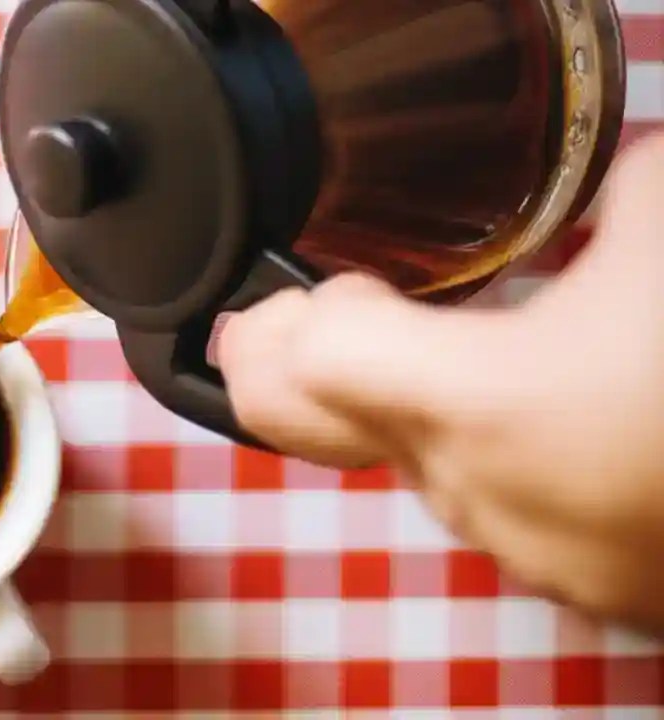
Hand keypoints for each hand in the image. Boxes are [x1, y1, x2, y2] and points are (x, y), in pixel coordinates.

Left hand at [212, 133, 663, 633]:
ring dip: (436, 418)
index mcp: (481, 402)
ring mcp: (539, 557)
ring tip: (507, 364)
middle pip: (340, 428)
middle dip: (324, 375)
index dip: (287, 321)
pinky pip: (512, 517)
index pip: (303, 365)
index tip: (302, 296)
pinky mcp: (598, 593)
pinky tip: (582, 428)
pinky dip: (516, 467)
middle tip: (320, 329)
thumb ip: (621, 200)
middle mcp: (485, 495)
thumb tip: (620, 191)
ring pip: (430, 474)